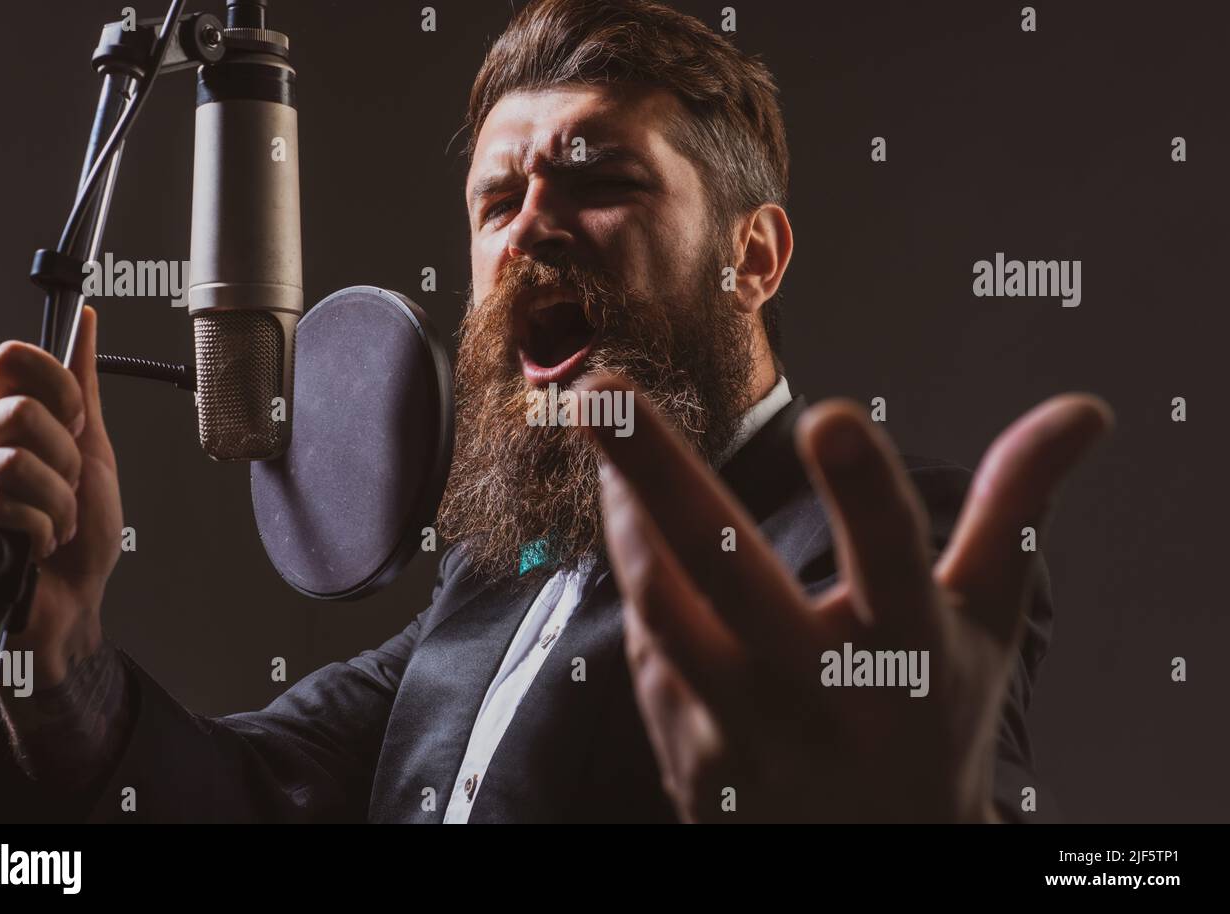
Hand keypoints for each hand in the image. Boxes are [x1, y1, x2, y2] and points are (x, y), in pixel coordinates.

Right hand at [0, 306, 122, 688]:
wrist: (70, 603)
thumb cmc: (79, 536)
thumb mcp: (92, 450)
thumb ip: (83, 386)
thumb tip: (86, 320)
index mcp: (0, 421)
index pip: (12, 358)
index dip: (58, 386)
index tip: (76, 424)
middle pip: (21, 411)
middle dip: (67, 461)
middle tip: (68, 491)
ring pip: (16, 463)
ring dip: (58, 505)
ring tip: (55, 527)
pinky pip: (0, 506)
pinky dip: (40, 531)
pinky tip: (36, 547)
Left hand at [581, 375, 1111, 821]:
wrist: (871, 858)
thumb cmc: (937, 715)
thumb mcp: (986, 623)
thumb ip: (1014, 510)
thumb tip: (1084, 409)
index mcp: (914, 656)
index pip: (896, 565)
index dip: (867, 495)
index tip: (829, 417)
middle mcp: (823, 695)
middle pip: (730, 573)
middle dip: (660, 474)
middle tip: (603, 389)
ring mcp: (746, 731)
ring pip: (663, 609)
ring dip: (624, 513)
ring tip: (601, 420)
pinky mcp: (691, 751)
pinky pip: (649, 641)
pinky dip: (636, 566)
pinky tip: (627, 507)